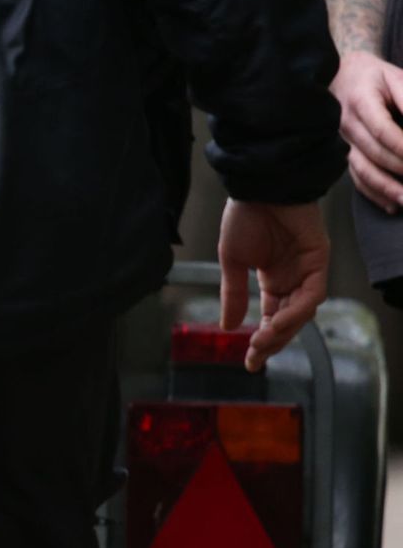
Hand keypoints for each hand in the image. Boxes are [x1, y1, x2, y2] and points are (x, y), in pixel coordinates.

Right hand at [217, 200, 328, 372]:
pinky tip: (276, 320)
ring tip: (262, 340)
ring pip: (303, 311)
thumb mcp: (232, 261)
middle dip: (273, 341)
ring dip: (284, 329)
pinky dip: (296, 310)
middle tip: (255, 356)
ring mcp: (308, 270)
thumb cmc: (244, 215)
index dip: (261, 340)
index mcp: (273, 278)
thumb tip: (226, 326)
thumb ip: (233, 294)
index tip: (248, 361)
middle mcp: (293, 278)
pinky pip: (312, 294)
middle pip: (289, 320)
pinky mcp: (319, 260)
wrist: (259, 186)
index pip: (271, 316)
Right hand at [331, 49, 402, 212]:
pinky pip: (355, 176)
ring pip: (362, 169)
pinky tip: (391, 204)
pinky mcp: (342, 152)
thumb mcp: (394, 77)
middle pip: (375, 153)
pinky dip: (374, 193)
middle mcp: (347, 125)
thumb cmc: (371, 77)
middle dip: (402, 169)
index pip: (384, 130)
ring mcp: (342, 141)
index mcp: (361, 102)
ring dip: (386, 188)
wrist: (337, 76)